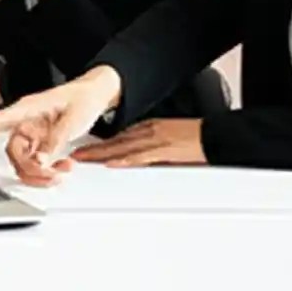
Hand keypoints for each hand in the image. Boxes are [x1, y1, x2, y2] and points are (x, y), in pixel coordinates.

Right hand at [0, 66, 121, 185]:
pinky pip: (35, 163)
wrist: (95, 96)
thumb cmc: (83, 98)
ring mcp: (32, 135)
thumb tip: (41, 160)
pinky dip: (47, 171)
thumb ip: (55, 141)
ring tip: (62, 171)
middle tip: (52, 174)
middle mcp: (26, 123)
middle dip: (31, 169)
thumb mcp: (72, 119)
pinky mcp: (40, 143)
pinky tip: (61, 168)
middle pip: (14, 153)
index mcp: (28, 109)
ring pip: (23, 162)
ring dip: (40, 173)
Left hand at [70, 119, 206, 167]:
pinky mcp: (165, 150)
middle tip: (75, 154)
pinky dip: (125, 160)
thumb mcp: (170, 139)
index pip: (120, 136)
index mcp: (150, 128)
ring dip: (101, 154)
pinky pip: (141, 156)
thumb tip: (142, 156)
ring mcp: (155, 140)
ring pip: (122, 148)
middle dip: (94, 148)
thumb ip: (154, 146)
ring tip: (83, 158)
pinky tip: (112, 163)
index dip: (100, 143)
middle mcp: (149, 131)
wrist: (216, 135)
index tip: (85, 147)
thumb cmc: (197, 139)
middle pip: (115, 141)